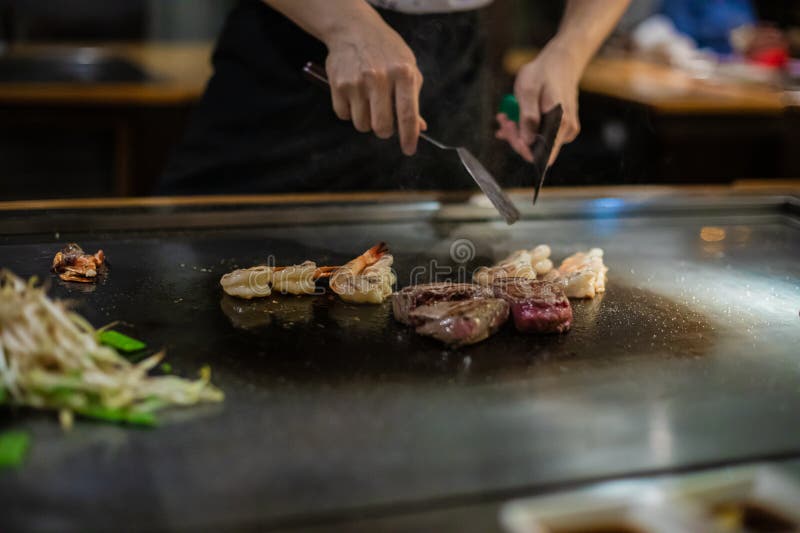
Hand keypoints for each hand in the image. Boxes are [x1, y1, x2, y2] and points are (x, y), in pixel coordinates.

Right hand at [325, 24, 425, 154]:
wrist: (354, 28)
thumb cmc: (386, 50)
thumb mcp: (408, 67)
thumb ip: (413, 98)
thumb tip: (419, 128)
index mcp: (403, 73)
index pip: (408, 114)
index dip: (409, 137)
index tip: (409, 150)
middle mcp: (380, 78)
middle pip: (382, 127)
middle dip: (384, 131)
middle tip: (384, 123)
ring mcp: (357, 82)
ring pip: (362, 125)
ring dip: (366, 121)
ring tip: (368, 103)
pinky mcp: (338, 85)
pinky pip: (344, 115)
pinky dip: (349, 112)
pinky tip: (354, 96)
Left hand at [496, 45, 581, 165]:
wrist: (561, 63)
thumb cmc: (543, 74)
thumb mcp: (528, 91)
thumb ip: (528, 118)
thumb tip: (526, 142)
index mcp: (560, 124)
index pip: (542, 156)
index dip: (521, 148)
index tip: (508, 129)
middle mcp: (566, 131)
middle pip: (536, 150)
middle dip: (515, 136)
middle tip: (503, 118)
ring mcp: (564, 131)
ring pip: (535, 143)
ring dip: (517, 132)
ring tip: (506, 115)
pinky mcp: (560, 129)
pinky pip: (539, 136)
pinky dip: (524, 128)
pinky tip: (515, 117)